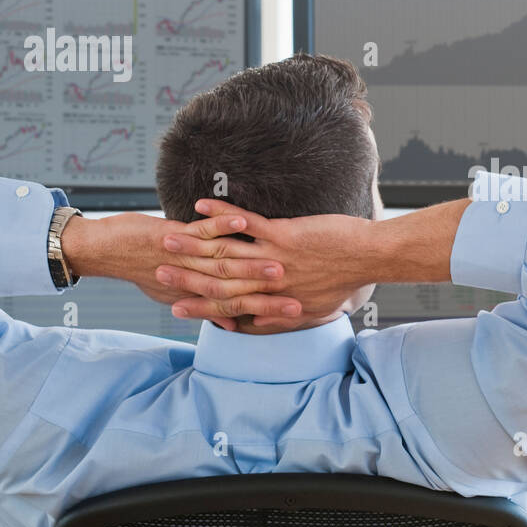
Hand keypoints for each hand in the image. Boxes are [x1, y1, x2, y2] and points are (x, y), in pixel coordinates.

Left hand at [60, 211, 300, 329]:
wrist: (104, 252)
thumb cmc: (142, 268)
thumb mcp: (173, 294)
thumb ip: (206, 308)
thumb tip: (229, 324)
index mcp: (199, 294)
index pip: (241, 306)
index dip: (270, 312)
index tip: (298, 314)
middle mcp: (195, 280)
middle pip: (239, 288)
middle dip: (271, 293)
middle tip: (300, 296)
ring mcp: (186, 257)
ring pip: (225, 260)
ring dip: (252, 261)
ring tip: (281, 261)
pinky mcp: (174, 236)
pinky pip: (203, 231)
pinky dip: (223, 224)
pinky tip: (241, 220)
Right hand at [156, 199, 376, 326]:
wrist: (370, 257)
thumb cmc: (349, 280)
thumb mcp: (319, 308)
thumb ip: (290, 316)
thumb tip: (268, 321)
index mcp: (275, 301)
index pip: (230, 307)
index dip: (201, 307)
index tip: (175, 306)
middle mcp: (270, 284)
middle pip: (220, 282)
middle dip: (185, 278)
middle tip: (156, 272)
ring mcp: (274, 259)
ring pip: (226, 254)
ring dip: (194, 245)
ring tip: (167, 239)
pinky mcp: (283, 236)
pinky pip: (246, 224)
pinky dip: (222, 215)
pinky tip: (200, 206)